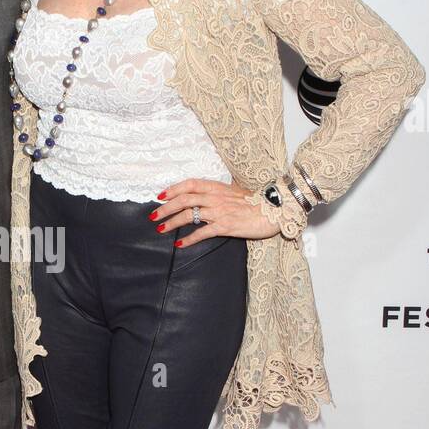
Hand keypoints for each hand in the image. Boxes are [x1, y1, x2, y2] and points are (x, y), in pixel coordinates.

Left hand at [151, 178, 278, 245]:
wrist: (275, 210)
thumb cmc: (256, 202)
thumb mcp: (235, 191)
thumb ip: (220, 191)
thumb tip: (208, 191)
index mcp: (217, 187)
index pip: (190, 184)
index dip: (173, 189)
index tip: (160, 196)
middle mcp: (216, 197)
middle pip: (184, 199)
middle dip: (166, 208)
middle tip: (154, 216)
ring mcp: (220, 211)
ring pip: (189, 215)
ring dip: (172, 222)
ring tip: (161, 229)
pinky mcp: (226, 226)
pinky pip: (202, 232)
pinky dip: (189, 239)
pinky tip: (180, 244)